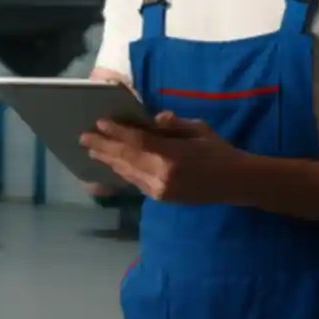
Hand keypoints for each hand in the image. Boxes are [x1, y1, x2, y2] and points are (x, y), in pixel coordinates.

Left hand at [79, 112, 242, 203]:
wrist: (235, 183)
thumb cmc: (219, 150)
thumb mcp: (198, 129)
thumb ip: (173, 125)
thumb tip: (153, 120)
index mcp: (172, 156)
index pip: (137, 141)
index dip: (116, 132)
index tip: (99, 123)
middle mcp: (161, 175)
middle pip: (126, 158)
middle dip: (103, 147)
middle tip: (84, 138)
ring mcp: (159, 190)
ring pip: (127, 172)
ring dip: (108, 160)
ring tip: (92, 151)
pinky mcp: (160, 198)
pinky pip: (135, 182)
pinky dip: (122, 171)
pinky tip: (113, 164)